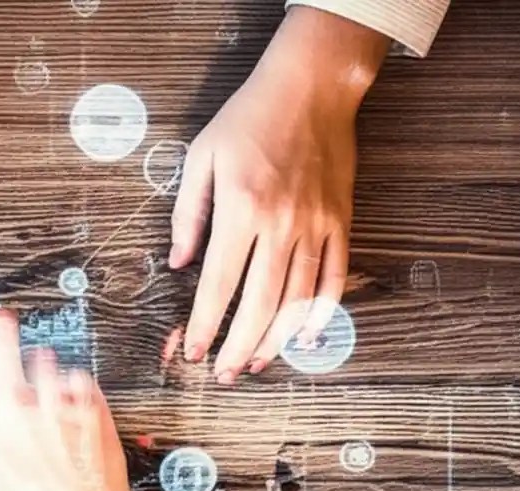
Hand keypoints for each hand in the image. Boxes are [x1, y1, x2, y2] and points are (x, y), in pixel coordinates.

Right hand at [0, 258, 138, 490]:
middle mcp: (3, 402)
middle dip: (4, 330)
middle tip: (14, 351)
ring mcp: (47, 396)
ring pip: (43, 355)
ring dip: (47, 377)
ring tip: (53, 419)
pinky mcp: (86, 396)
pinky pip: (77, 375)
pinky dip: (77, 396)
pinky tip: (76, 428)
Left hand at [171, 7, 387, 382]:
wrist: (311, 88)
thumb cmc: (248, 119)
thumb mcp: (200, 159)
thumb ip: (188, 215)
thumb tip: (178, 263)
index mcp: (240, 209)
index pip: (218, 285)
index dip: (205, 326)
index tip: (194, 351)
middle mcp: (280, 224)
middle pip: (259, 304)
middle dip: (239, 346)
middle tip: (226, 374)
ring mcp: (316, 225)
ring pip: (298, 299)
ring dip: (276, 339)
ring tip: (258, 363)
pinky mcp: (341, 222)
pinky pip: (334, 277)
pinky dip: (323, 313)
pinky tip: (306, 337)